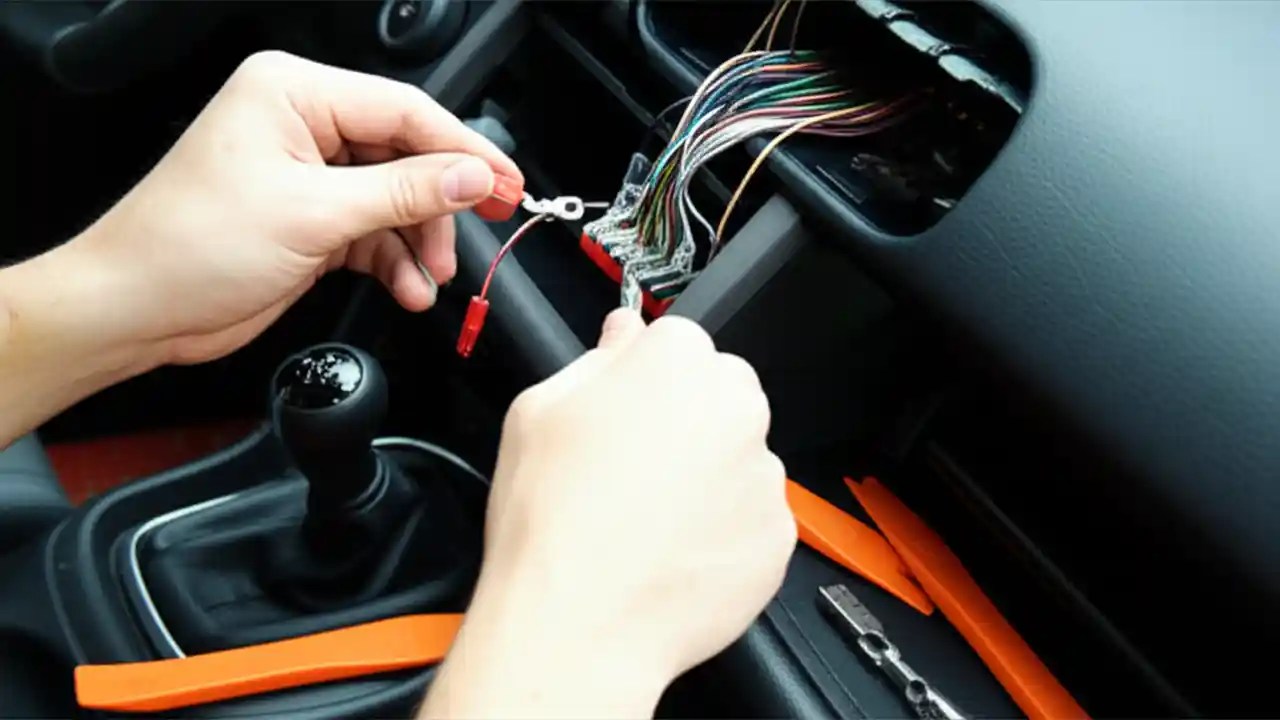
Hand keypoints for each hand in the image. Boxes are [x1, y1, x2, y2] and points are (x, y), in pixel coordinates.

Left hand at [75, 50, 519, 363]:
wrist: (137, 309)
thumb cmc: (189, 246)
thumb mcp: (315, 214)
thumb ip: (403, 192)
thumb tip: (469, 176)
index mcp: (293, 93)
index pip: (404, 110)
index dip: (463, 150)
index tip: (505, 182)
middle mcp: (301, 125)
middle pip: (405, 156)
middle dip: (438, 207)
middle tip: (476, 234)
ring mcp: (306, 173)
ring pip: (395, 199)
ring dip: (417, 243)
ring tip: (429, 278)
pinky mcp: (309, 218)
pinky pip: (374, 232)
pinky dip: (395, 262)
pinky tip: (407, 288)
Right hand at [422, 311, 794, 718]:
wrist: (579, 625)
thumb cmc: (551, 521)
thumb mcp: (538, 411)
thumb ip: (596, 360)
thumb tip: (625, 336)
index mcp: (678, 361)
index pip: (676, 343)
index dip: (643, 379)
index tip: (623, 409)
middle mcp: (735, 407)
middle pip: (720, 394)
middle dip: (685, 420)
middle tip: (631, 467)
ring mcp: (763, 474)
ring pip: (737, 458)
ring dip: (706, 477)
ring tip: (646, 520)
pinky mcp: (778, 535)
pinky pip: (751, 518)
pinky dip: (722, 530)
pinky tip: (671, 552)